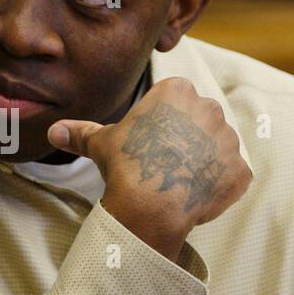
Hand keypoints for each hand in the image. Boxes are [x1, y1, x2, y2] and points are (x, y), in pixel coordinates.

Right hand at [48, 76, 251, 261]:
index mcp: (179, 91)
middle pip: (199, 121)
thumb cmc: (127, 164)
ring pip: (217, 148)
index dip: (159, 124)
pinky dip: (217, 187)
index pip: (174, 101)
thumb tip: (54, 131)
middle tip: (161, 163)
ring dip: (202, 162)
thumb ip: (82, 132)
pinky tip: (193, 196)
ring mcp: (230, 141)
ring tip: (176, 181)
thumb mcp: (102, 143)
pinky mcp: (240, 171)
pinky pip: (230, 177)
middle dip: (185, 139)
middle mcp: (211, 108)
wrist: (151, 203)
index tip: (147, 143)